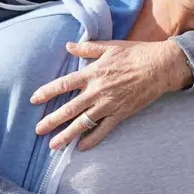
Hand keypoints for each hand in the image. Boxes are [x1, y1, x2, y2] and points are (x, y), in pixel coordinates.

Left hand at [30, 39, 192, 150]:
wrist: (159, 66)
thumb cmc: (135, 53)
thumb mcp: (110, 46)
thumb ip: (88, 48)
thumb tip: (69, 45)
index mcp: (93, 73)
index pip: (64, 84)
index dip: (47, 92)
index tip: (34, 100)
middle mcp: (97, 91)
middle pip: (69, 108)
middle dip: (52, 121)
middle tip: (38, 130)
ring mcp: (109, 104)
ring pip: (83, 123)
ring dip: (67, 135)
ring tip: (53, 145)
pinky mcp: (121, 113)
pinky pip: (103, 130)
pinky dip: (92, 140)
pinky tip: (81, 148)